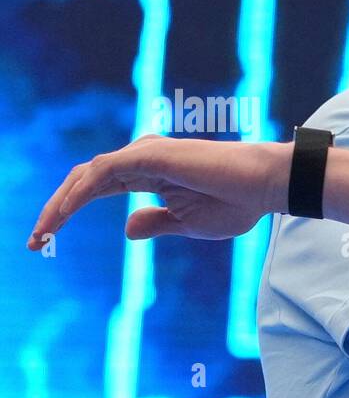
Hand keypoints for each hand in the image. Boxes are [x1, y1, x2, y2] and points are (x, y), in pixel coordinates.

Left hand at [26, 134, 289, 247]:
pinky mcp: (151, 156)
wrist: (266, 187)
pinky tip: (64, 215)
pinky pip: (102, 173)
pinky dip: (78, 195)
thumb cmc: (238, 203)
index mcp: (150, 176)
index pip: (96, 189)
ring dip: (59, 206)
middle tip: (34, 242)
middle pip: (83, 181)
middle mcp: (142, 160)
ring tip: (41, 234)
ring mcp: (145, 155)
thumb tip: (126, 228)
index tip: (47, 242)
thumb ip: (156, 223)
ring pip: (87, 176)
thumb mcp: (189, 224)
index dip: (68, 211)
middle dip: (55, 210)